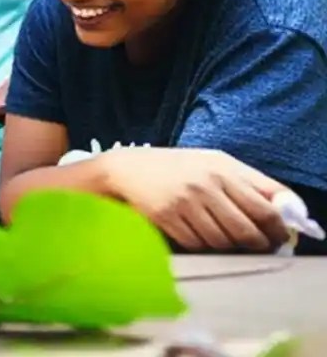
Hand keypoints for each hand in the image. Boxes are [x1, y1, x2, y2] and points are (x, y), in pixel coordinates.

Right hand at [101, 147, 290, 252]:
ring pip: (223, 241)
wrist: (128, 169)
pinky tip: (201, 237)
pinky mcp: (166, 217)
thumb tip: (283, 209)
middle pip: (247, 229)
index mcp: (223, 169)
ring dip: (228, 246)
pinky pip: (197, 245)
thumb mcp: (214, 162)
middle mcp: (206, 184)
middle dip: (258, 244)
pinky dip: (203, 246)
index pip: (266, 206)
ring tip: (227, 240)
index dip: (278, 227)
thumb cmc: (177, 167)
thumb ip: (247, 182)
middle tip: (259, 248)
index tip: (280, 236)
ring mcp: (185, 202)